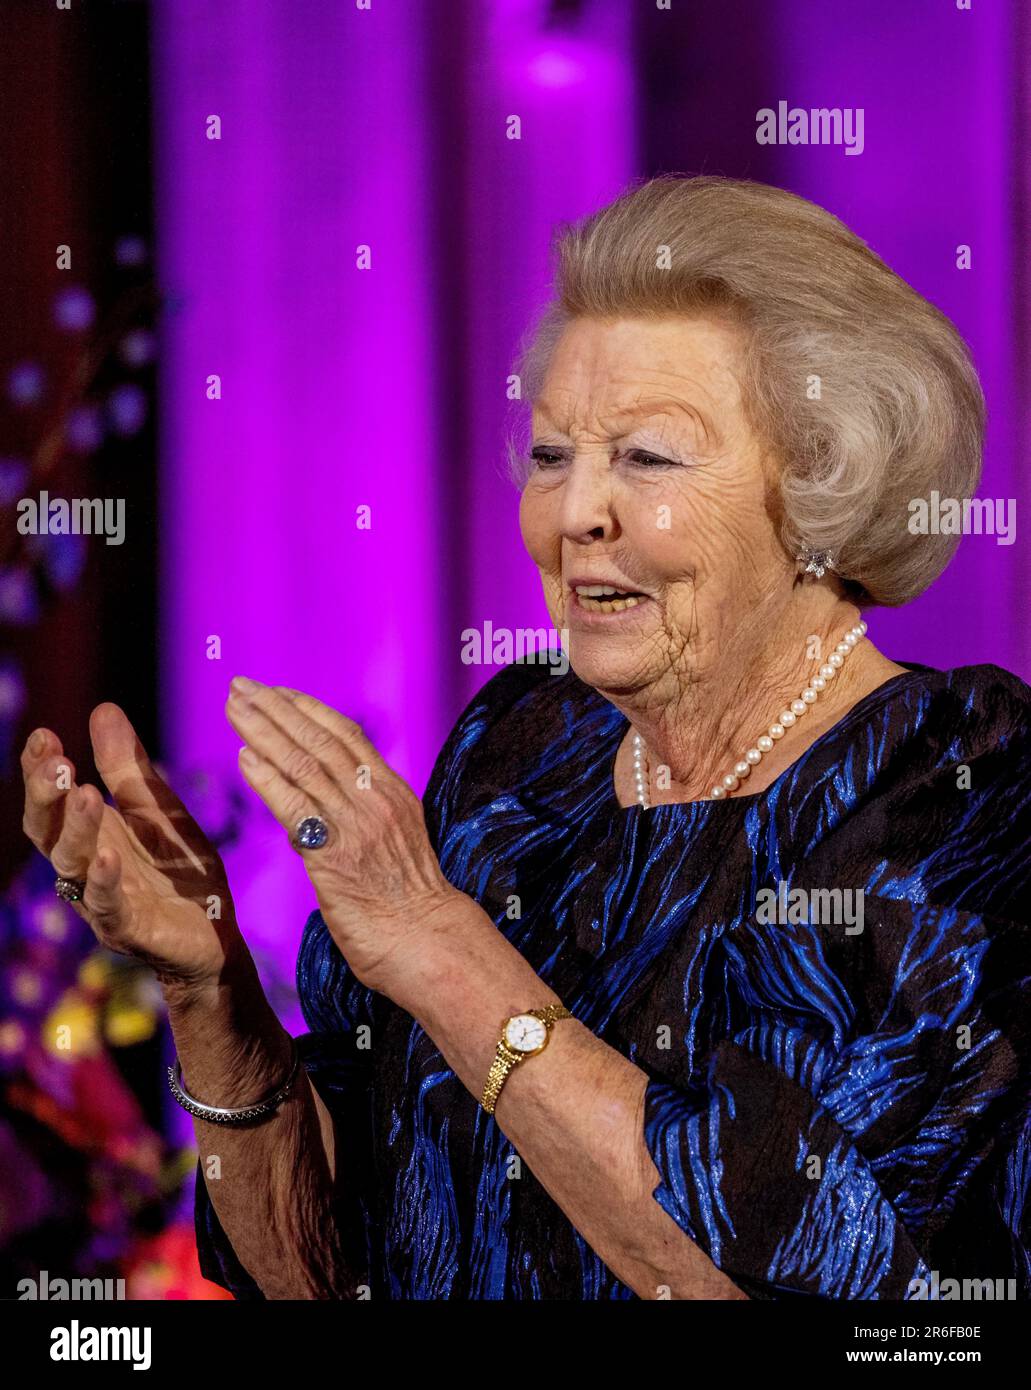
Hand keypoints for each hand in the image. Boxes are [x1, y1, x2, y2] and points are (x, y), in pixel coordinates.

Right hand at [21, 703, 249, 996]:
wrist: (216, 933)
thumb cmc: (178, 872)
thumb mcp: (157, 811)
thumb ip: (128, 767)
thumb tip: (102, 707)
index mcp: (91, 836)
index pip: (52, 801)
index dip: (41, 771)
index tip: (43, 734)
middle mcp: (85, 867)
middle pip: (48, 831)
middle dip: (46, 795)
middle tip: (54, 760)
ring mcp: (102, 901)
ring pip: (73, 865)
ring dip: (76, 828)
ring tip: (83, 792)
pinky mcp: (129, 929)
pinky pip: (108, 906)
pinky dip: (104, 882)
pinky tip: (108, 856)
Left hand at [224, 677, 464, 996]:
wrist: (428, 942)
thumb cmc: (411, 904)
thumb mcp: (398, 842)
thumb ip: (368, 814)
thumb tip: (333, 800)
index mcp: (393, 792)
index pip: (347, 735)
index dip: (307, 709)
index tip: (276, 691)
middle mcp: (376, 798)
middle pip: (319, 739)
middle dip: (276, 708)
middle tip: (240, 685)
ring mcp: (357, 824)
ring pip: (303, 764)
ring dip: (263, 731)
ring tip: (233, 707)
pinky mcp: (336, 854)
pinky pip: (295, 807)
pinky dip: (267, 779)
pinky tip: (244, 758)